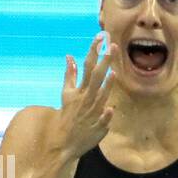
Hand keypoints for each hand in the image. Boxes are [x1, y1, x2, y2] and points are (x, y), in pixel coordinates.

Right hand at [45, 34, 116, 159]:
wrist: (64, 140)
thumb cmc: (68, 114)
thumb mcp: (67, 93)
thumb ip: (70, 75)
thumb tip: (69, 56)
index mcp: (79, 90)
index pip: (86, 66)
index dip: (93, 51)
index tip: (99, 37)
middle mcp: (86, 99)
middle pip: (95, 77)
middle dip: (104, 61)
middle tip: (112, 46)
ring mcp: (92, 113)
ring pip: (100, 98)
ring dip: (106, 86)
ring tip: (113, 73)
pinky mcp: (98, 127)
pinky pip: (103, 120)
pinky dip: (106, 115)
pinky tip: (111, 108)